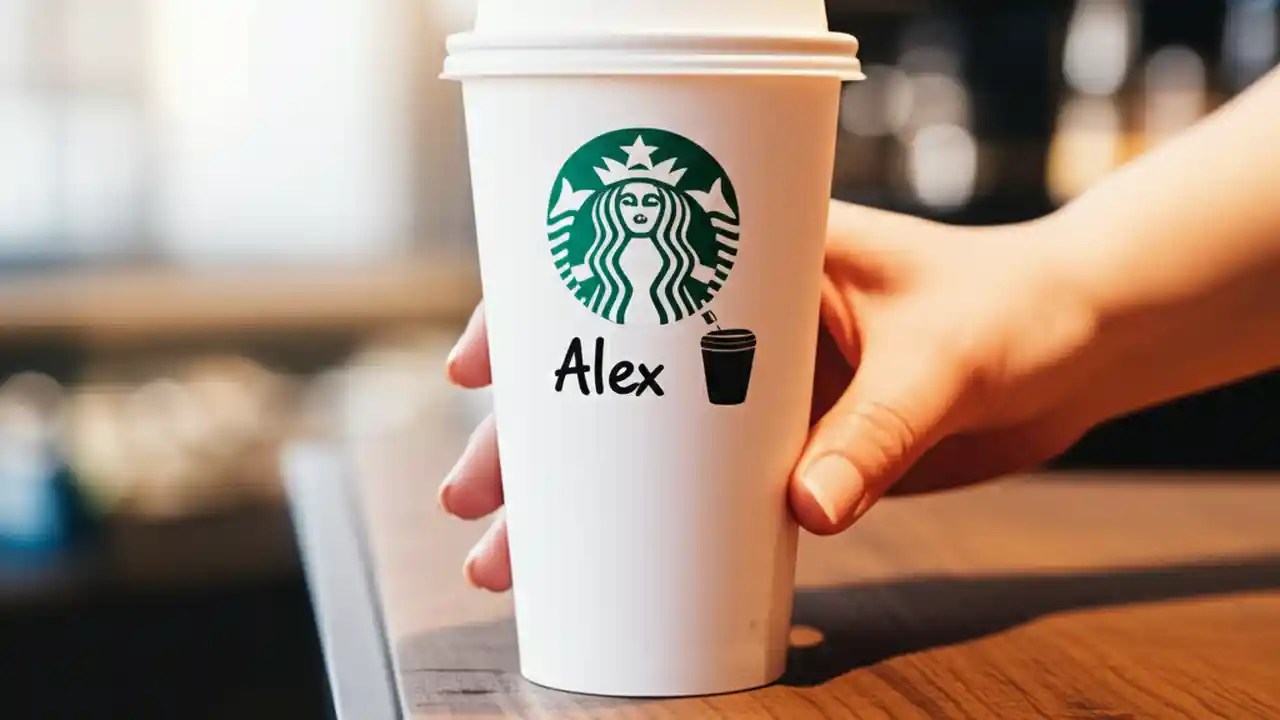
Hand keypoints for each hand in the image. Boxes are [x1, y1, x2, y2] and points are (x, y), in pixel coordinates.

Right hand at [440, 201, 1104, 590]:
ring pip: (651, 442)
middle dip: (536, 439)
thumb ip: (876, 434)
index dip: (539, 315)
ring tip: (514, 558)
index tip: (480, 366)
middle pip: (616, 377)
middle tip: (473, 499)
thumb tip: (805, 509)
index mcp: (763, 260)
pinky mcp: (800, 441)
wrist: (1084, 342)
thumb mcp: (943, 359)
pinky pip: (713, 486)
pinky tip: (622, 569)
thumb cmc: (1018, 306)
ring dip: (583, 497)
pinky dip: (666, 526)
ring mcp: (767, 387)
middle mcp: (747, 321)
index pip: (624, 276)